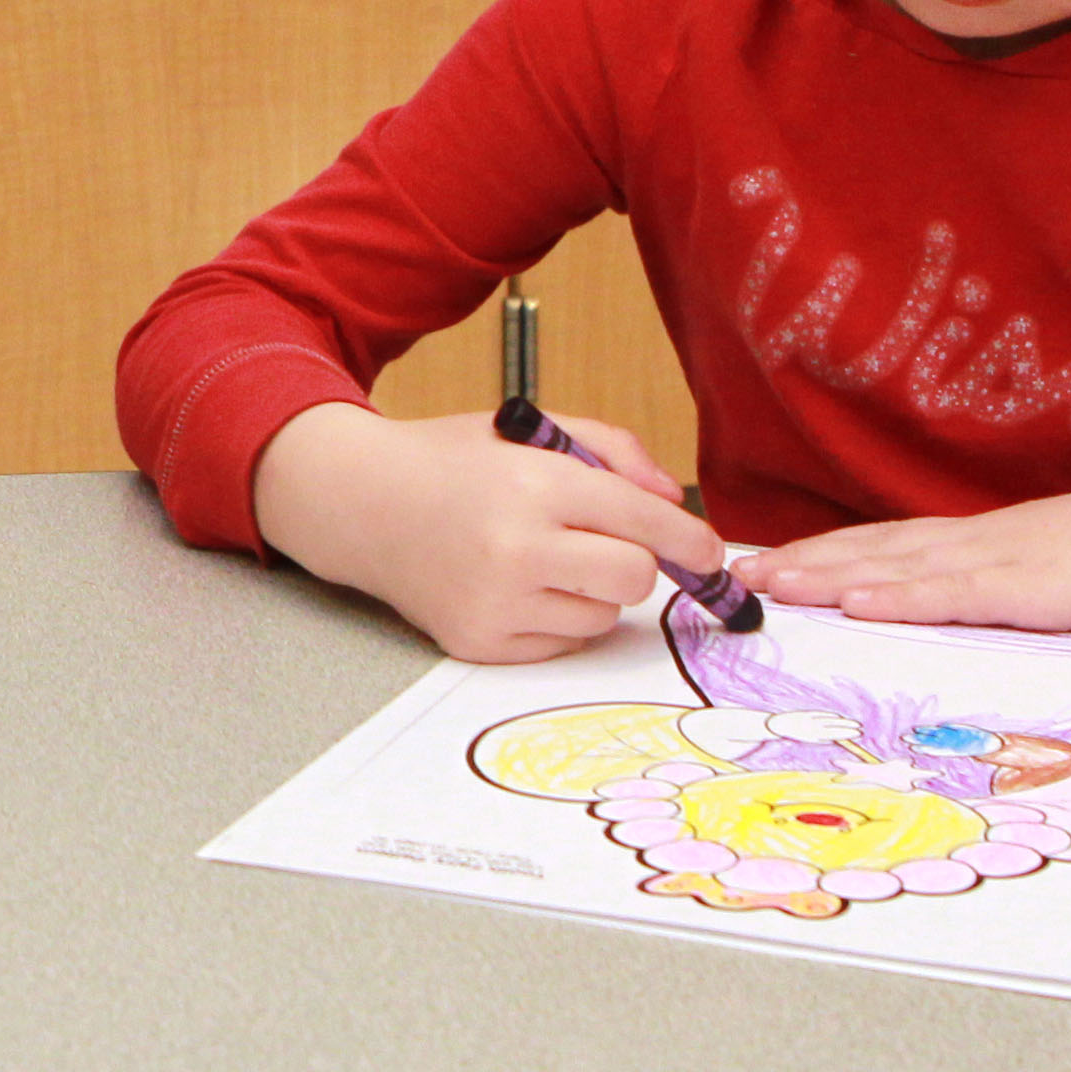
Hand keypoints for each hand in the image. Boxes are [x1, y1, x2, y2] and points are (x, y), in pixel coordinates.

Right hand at [249, 399, 727, 664]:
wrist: (360, 502)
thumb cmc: (452, 461)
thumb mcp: (532, 428)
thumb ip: (614, 452)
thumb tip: (672, 503)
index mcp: (534, 483)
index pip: (645, 522)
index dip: (692, 541)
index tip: (710, 553)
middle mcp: (515, 548)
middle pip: (634, 579)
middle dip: (637, 563)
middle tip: (608, 544)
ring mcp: (494, 602)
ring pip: (602, 618)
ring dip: (593, 592)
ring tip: (546, 558)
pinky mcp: (479, 642)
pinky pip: (561, 644)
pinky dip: (556, 618)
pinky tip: (518, 584)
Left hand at [748, 462, 1070, 631]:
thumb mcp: (1068, 573)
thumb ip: (1019, 588)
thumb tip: (985, 608)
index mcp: (991, 541)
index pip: (891, 544)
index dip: (828, 552)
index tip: (773, 559)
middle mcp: (983, 543)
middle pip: (875, 549)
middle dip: (804, 560)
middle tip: (735, 568)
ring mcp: (1004, 561)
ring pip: (897, 567)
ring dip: (827, 574)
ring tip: (767, 582)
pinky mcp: (1033, 587)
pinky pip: (955, 593)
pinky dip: (899, 597)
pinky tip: (855, 602)